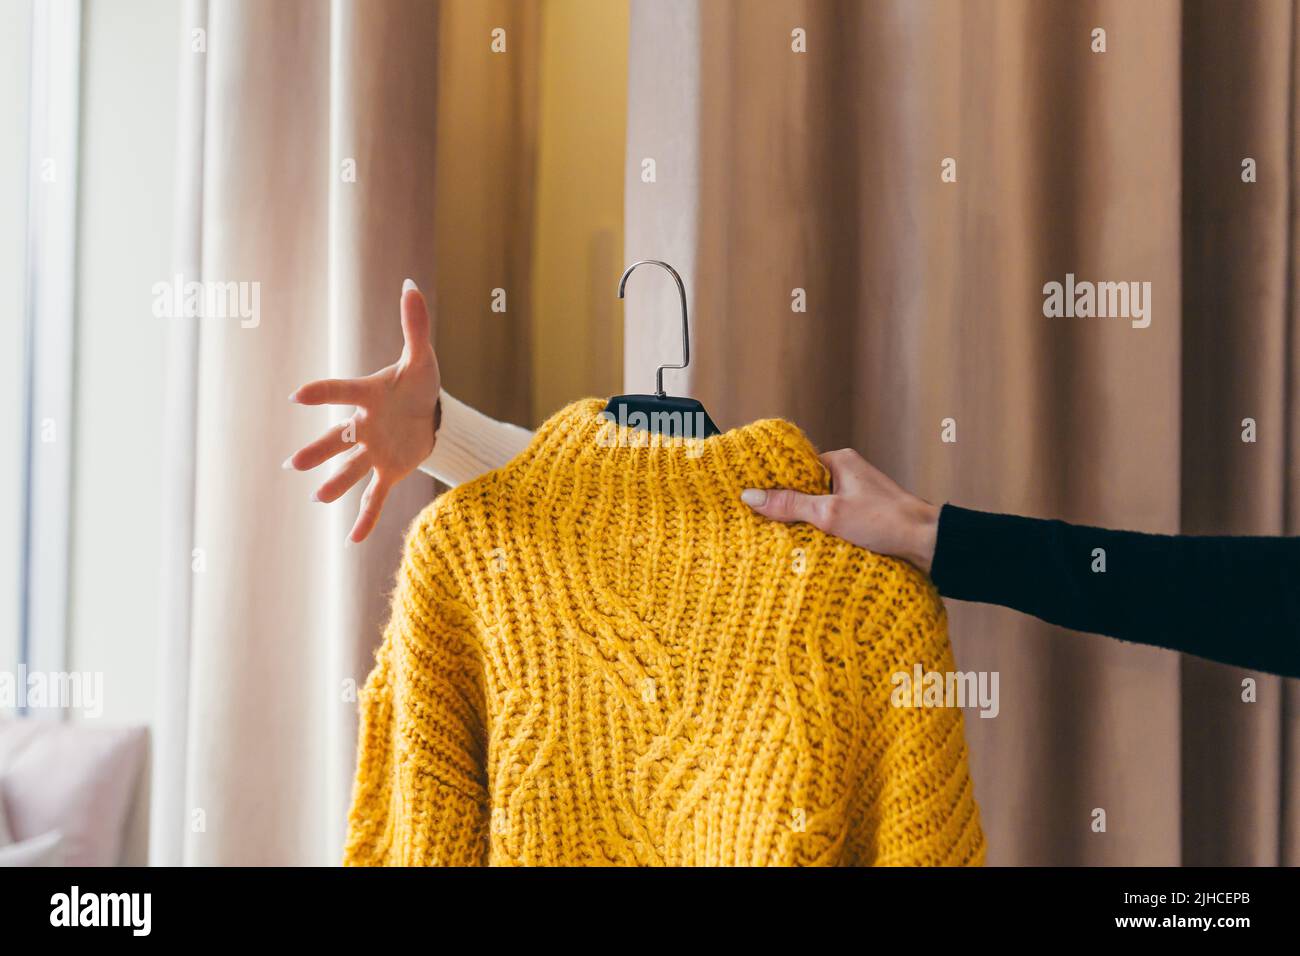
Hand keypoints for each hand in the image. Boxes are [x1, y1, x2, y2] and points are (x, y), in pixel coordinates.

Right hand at [285, 279, 438, 543]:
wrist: (429, 411)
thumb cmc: (419, 381)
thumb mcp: (422, 356)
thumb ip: (415, 323)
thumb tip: (410, 284)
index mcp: (369, 396)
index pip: (344, 392)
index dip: (323, 393)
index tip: (298, 396)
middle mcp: (365, 426)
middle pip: (338, 438)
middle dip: (319, 450)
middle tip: (294, 463)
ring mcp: (374, 451)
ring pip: (351, 469)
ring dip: (335, 483)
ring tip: (316, 495)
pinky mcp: (389, 471)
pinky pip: (374, 497)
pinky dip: (365, 518)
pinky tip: (354, 541)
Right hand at [740, 449, 939, 572]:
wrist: (928, 543)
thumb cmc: (885, 521)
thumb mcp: (830, 513)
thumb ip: (790, 504)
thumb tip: (750, 496)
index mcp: (840, 461)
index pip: (795, 468)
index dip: (774, 483)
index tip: (752, 498)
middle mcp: (848, 474)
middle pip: (805, 488)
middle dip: (788, 506)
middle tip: (762, 522)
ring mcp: (856, 496)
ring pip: (818, 507)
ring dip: (805, 522)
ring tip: (782, 536)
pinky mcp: (863, 517)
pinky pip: (832, 520)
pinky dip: (821, 532)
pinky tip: (809, 545)